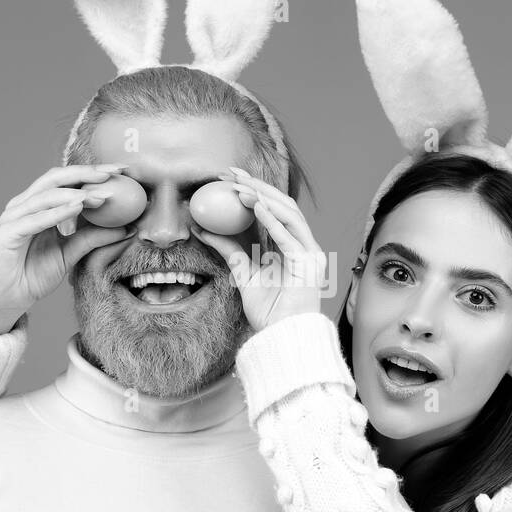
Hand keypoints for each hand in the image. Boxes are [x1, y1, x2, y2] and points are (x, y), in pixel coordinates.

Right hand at [0, 164, 135, 333]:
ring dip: (75, 193)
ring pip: (45, 195)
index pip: (67, 180)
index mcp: (39, 205)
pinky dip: (56, 212)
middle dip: (86, 173)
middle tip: (113, 173)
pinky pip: (34, 219)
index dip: (93, 172)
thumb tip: (128, 228)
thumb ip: (94, 238)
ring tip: (101, 195)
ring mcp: (14, 217)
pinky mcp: (8, 233)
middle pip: (55, 178)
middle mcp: (25, 205)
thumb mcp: (72, 253)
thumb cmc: (35, 274)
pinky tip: (77, 208)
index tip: (122, 171)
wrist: (9, 299)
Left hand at [191, 167, 326, 331]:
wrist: (282, 338)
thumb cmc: (268, 313)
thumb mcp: (243, 274)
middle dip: (257, 186)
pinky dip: (273, 219)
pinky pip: (289, 235)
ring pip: (289, 214)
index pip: (274, 211)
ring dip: (264, 198)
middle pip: (283, 206)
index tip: (229, 179)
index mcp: (292, 247)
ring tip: (240, 187)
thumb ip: (229, 251)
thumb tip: (202, 230)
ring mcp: (309, 254)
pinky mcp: (308, 263)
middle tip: (231, 173)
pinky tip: (256, 206)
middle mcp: (303, 247)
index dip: (254, 192)